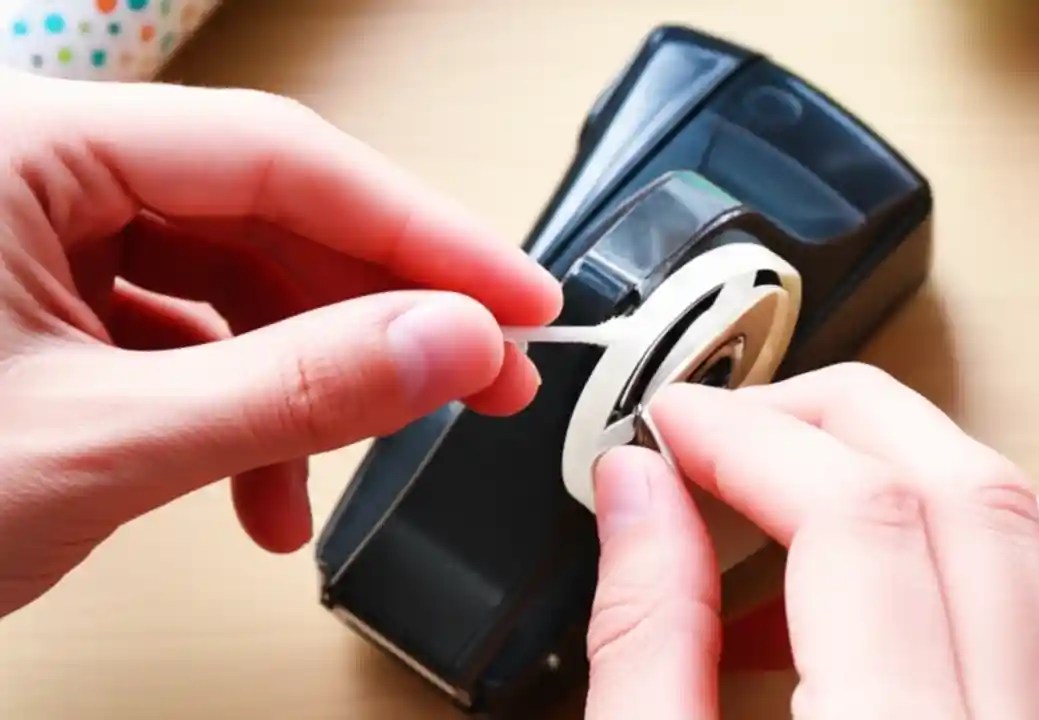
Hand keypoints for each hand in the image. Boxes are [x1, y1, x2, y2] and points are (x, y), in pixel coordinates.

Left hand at [0, 70, 560, 615]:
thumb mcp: (98, 446)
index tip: (515, 297)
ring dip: (305, 382)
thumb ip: (296, 389)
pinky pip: (175, 329)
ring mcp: (28, 235)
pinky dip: (235, 408)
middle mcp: (25, 168)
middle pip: (262, 213)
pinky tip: (259, 488)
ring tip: (345, 470)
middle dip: (376, 310)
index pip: (278, 156)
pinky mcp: (35, 302)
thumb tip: (449, 345)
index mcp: (18, 145)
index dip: (419, 231)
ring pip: (227, 279)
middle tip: (479, 377)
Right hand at [584, 364, 1038, 718]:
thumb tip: (636, 491)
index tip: (674, 421)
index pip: (859, 520)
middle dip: (834, 418)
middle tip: (729, 424)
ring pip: (1030, 528)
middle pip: (971, 491)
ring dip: (905, 462)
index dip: (751, 437)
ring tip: (789, 475)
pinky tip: (856, 571)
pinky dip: (954, 534)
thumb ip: (645, 637)